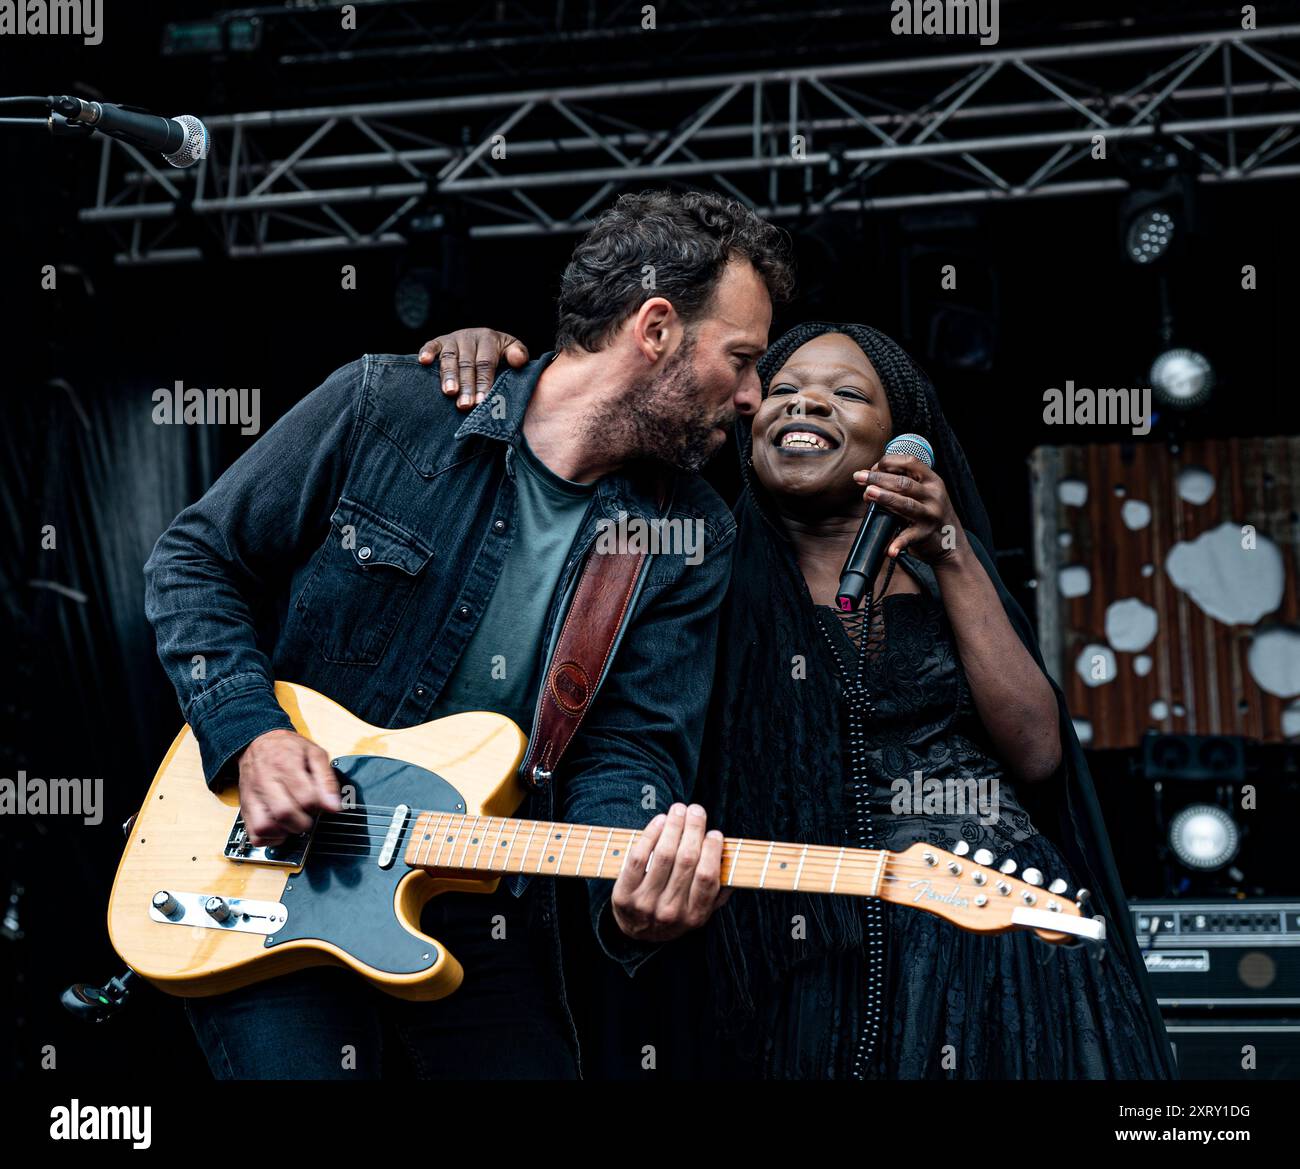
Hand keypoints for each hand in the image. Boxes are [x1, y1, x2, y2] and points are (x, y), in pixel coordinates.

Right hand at [236, 729, 340, 844]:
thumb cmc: (288, 749)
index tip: (323, 805)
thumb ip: (327, 779)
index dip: (319, 806)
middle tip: (309, 815)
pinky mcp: (245, 808)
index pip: (306, 797)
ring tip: (294, 822)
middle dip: (304, 822)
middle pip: (285, 814)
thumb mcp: (315, 754)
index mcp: (285, 765)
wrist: (257, 744)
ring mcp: (252, 797)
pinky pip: (254, 834)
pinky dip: (269, 838)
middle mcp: (265, 782)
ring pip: (265, 827)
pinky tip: (280, 828)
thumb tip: (334, 806)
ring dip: (285, 831)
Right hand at [418, 328, 529, 410]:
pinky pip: (431, 345)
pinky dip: (426, 352)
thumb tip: (518, 361)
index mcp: (489, 339)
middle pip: (467, 363)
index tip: (482, 401)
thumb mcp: (512, 350)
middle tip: (465, 405)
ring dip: (448, 376)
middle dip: (467, 385)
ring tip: (449, 392)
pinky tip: (423, 362)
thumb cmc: (500, 353)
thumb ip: (518, 355)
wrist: (484, 340)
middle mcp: (469, 336)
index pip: (486, 363)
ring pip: (449, 358)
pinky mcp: (439, 341)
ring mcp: (453, 339)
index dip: (484, 382)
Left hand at [610, 803, 732, 942]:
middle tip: (697, 810)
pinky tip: (659, 821)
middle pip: (686, 860)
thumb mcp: (702, 909)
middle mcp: (671, 912)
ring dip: (673, 826)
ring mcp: (645, 905)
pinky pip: (638, 858)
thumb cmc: (677, 911)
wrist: (638, 932)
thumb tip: (732, 858)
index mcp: (695, 916)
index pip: (707, 877)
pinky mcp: (624, 896)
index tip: (715, 832)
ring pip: (663, 856)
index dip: (712, 851)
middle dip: (693, 829)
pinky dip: (650, 835)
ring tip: (679, 809)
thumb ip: (719, 888)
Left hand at [852, 453, 964, 566]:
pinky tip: (889, 549)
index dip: (889, 462)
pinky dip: (898, 543)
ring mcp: (930, 515)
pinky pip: (909, 537)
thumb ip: (900, 484)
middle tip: (859, 477)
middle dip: (878, 478)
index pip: (910, 462)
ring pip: (906, 504)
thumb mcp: (923, 493)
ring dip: (885, 498)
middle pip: (904, 482)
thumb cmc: (930, 513)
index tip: (873, 468)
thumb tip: (868, 477)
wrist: (951, 542)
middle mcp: (933, 495)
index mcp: (932, 480)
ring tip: (868, 493)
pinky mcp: (925, 534)